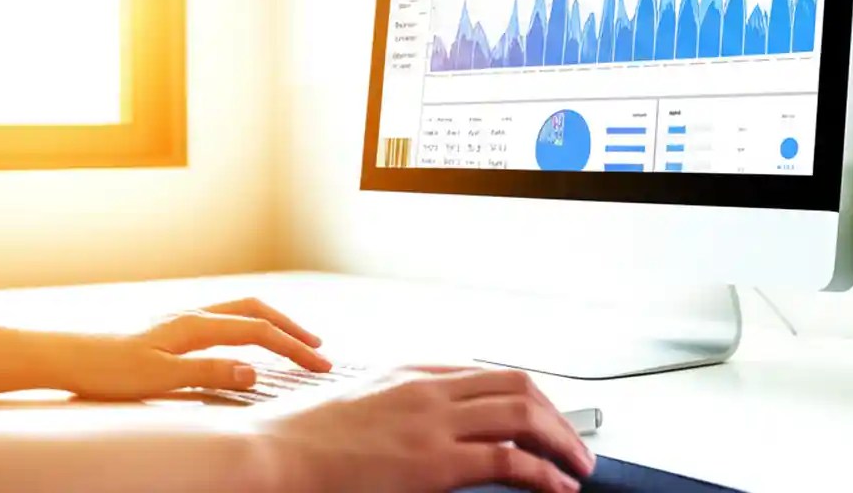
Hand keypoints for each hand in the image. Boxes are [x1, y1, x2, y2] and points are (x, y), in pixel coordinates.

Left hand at [50, 297, 329, 400]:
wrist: (66, 356)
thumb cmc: (108, 369)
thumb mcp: (161, 378)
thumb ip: (209, 373)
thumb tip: (255, 371)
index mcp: (195, 325)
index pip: (258, 332)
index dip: (292, 348)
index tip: (320, 366)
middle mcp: (192, 314)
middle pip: (255, 310)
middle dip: (290, 328)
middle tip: (318, 349)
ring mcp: (180, 318)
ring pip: (239, 310)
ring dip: (271, 321)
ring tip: (292, 338)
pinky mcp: (170, 327)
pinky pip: (222, 317)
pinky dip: (248, 323)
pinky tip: (245, 338)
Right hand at [259, 367, 594, 492]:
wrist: (276, 453)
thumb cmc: (306, 437)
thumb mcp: (362, 402)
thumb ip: (403, 403)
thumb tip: (436, 423)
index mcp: (413, 372)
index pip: (491, 373)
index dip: (529, 396)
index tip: (546, 418)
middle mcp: (430, 388)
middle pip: (519, 386)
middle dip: (558, 415)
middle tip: (575, 444)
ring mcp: (434, 423)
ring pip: (524, 415)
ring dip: (562, 441)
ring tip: (577, 467)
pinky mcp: (433, 462)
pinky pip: (509, 460)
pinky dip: (544, 473)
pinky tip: (556, 488)